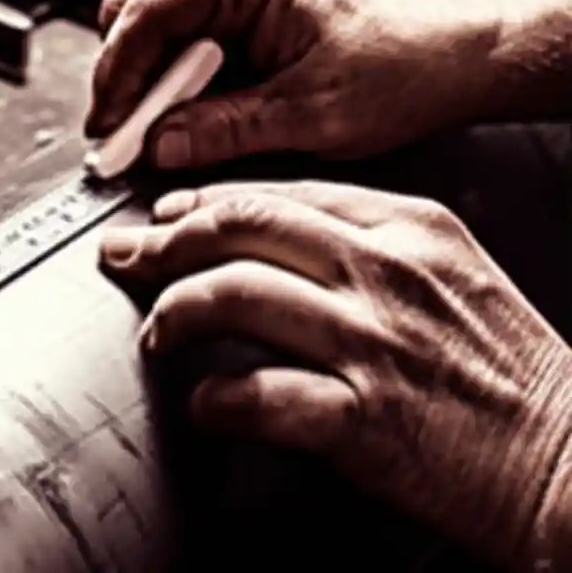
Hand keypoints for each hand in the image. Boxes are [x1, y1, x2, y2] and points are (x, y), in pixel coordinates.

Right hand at [89, 0, 503, 169]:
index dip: (118, 76)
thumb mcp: (313, 112)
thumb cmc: (402, 64)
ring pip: (145, 41)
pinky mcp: (226, 27)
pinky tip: (183, 129)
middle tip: (130, 143)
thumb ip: (228, 129)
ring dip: (148, 95)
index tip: (110, 130)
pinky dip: (170, 99)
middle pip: (131, 21)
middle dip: (126, 85)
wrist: (445, 62)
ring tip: (162, 141)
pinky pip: (172, 59)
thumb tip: (160, 146)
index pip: (145, 11)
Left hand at [98, 180, 571, 569]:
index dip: (205, 202)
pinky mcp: (361, 419)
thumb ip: (368, 243)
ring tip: (159, 330)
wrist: (568, 459)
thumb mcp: (451, 272)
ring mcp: (371, 344)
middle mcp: (385, 275)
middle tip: (127, 256)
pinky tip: (204, 403)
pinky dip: (213, 399)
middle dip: (166, 240)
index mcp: (409, 228)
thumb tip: (271, 237)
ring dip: (175, 311)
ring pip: (232, 294)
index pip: (279, 195)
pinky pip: (253, 395)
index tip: (167, 215)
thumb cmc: (507, 371)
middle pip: (242, 228)